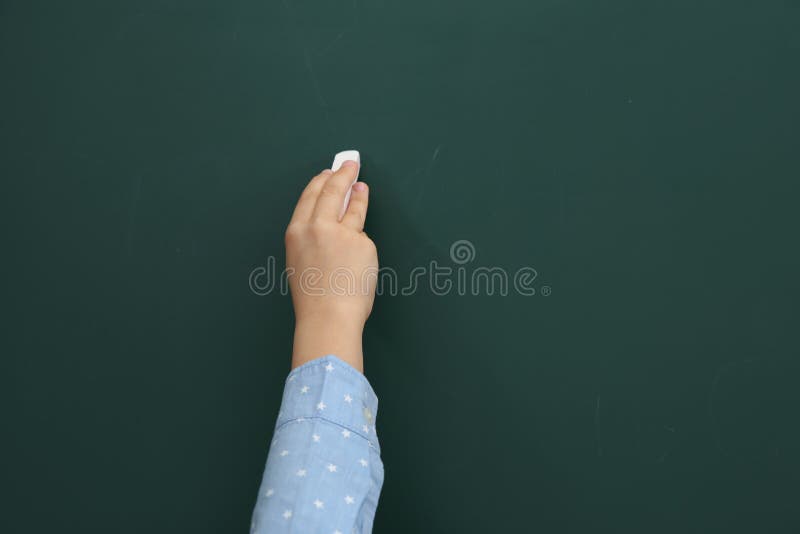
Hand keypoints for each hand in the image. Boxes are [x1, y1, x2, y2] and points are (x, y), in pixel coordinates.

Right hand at [285, 161, 376, 371]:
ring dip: (358, 194)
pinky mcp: (363, 243)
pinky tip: (361, 249)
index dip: (321, 182)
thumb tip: (331, 220)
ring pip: (353, 207)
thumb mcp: (301, 261)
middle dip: (342, 174)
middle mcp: (317, 226)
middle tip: (350, 165)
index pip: (310, 196)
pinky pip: (363, 238)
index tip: (328, 173)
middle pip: (332, 191)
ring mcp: (342, 233)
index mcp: (297, 232)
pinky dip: (362, 242)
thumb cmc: (313, 297)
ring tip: (362, 186)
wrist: (328, 316)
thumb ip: (312, 238)